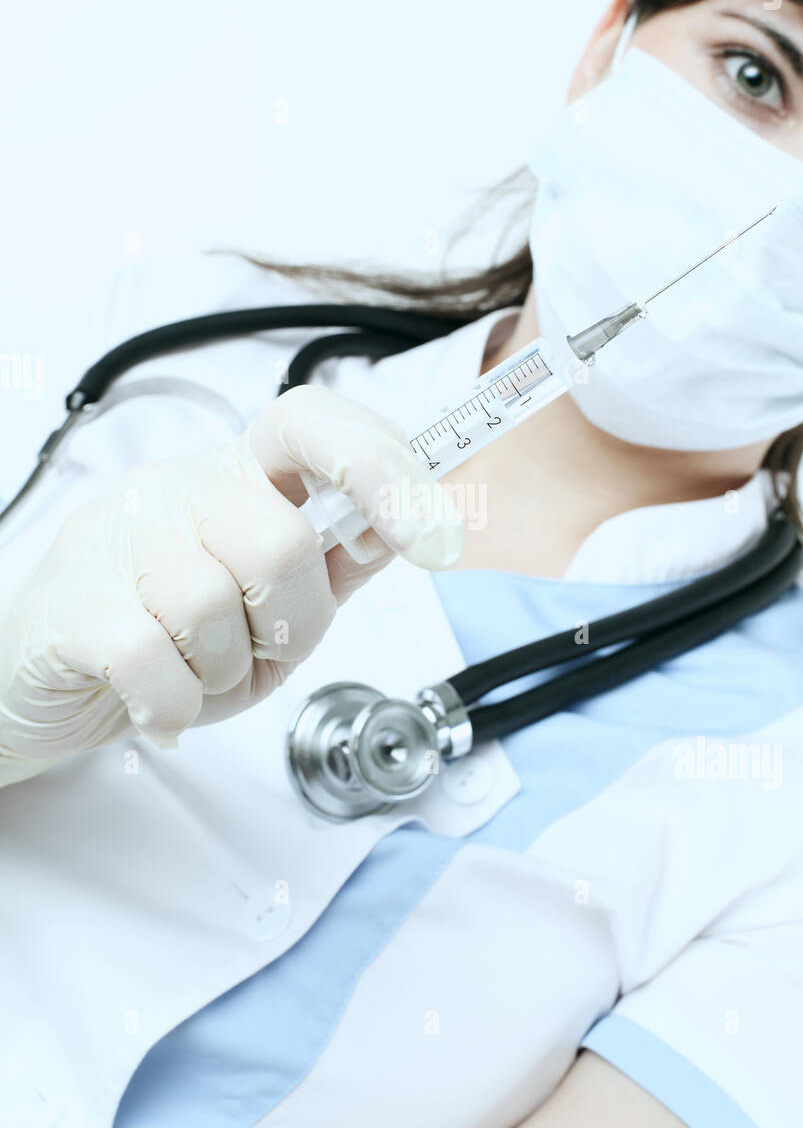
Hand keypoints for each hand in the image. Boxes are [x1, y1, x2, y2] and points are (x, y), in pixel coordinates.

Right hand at [0, 384, 463, 784]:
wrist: (42, 679)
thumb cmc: (171, 638)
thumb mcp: (272, 605)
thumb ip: (337, 564)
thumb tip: (415, 527)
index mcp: (237, 475)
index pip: (311, 422)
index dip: (383, 466)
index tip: (435, 536)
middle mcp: (176, 486)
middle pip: (281, 541)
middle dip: (293, 623)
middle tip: (258, 650)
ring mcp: (117, 536)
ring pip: (216, 606)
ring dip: (227, 670)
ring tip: (197, 672)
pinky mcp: (73, 603)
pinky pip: (155, 660)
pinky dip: (176, 703)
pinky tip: (161, 705)